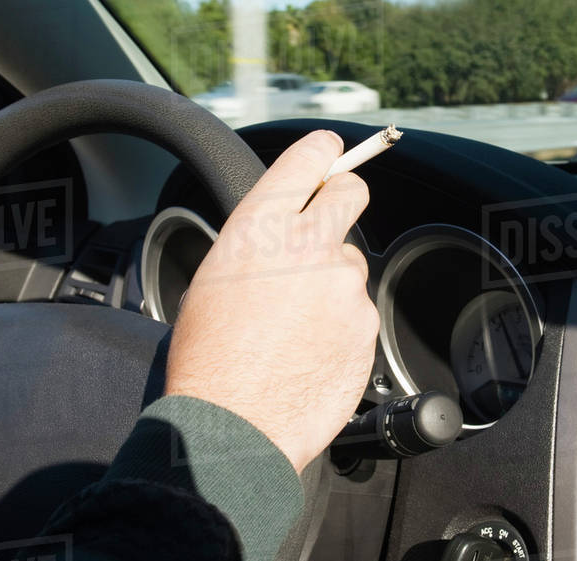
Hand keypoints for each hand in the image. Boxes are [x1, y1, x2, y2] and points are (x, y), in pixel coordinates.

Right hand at [166, 130, 375, 472]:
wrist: (235, 425)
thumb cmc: (210, 357)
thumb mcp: (213, 277)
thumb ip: (256, 241)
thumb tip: (281, 230)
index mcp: (261, 226)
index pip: (308, 158)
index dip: (322, 152)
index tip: (329, 153)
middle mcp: (310, 244)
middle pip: (352, 191)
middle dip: (343, 198)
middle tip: (327, 222)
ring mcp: (344, 285)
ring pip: (351, 262)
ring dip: (332, 280)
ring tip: (296, 322)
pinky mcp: (365, 324)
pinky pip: (357, 310)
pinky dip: (339, 323)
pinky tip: (309, 347)